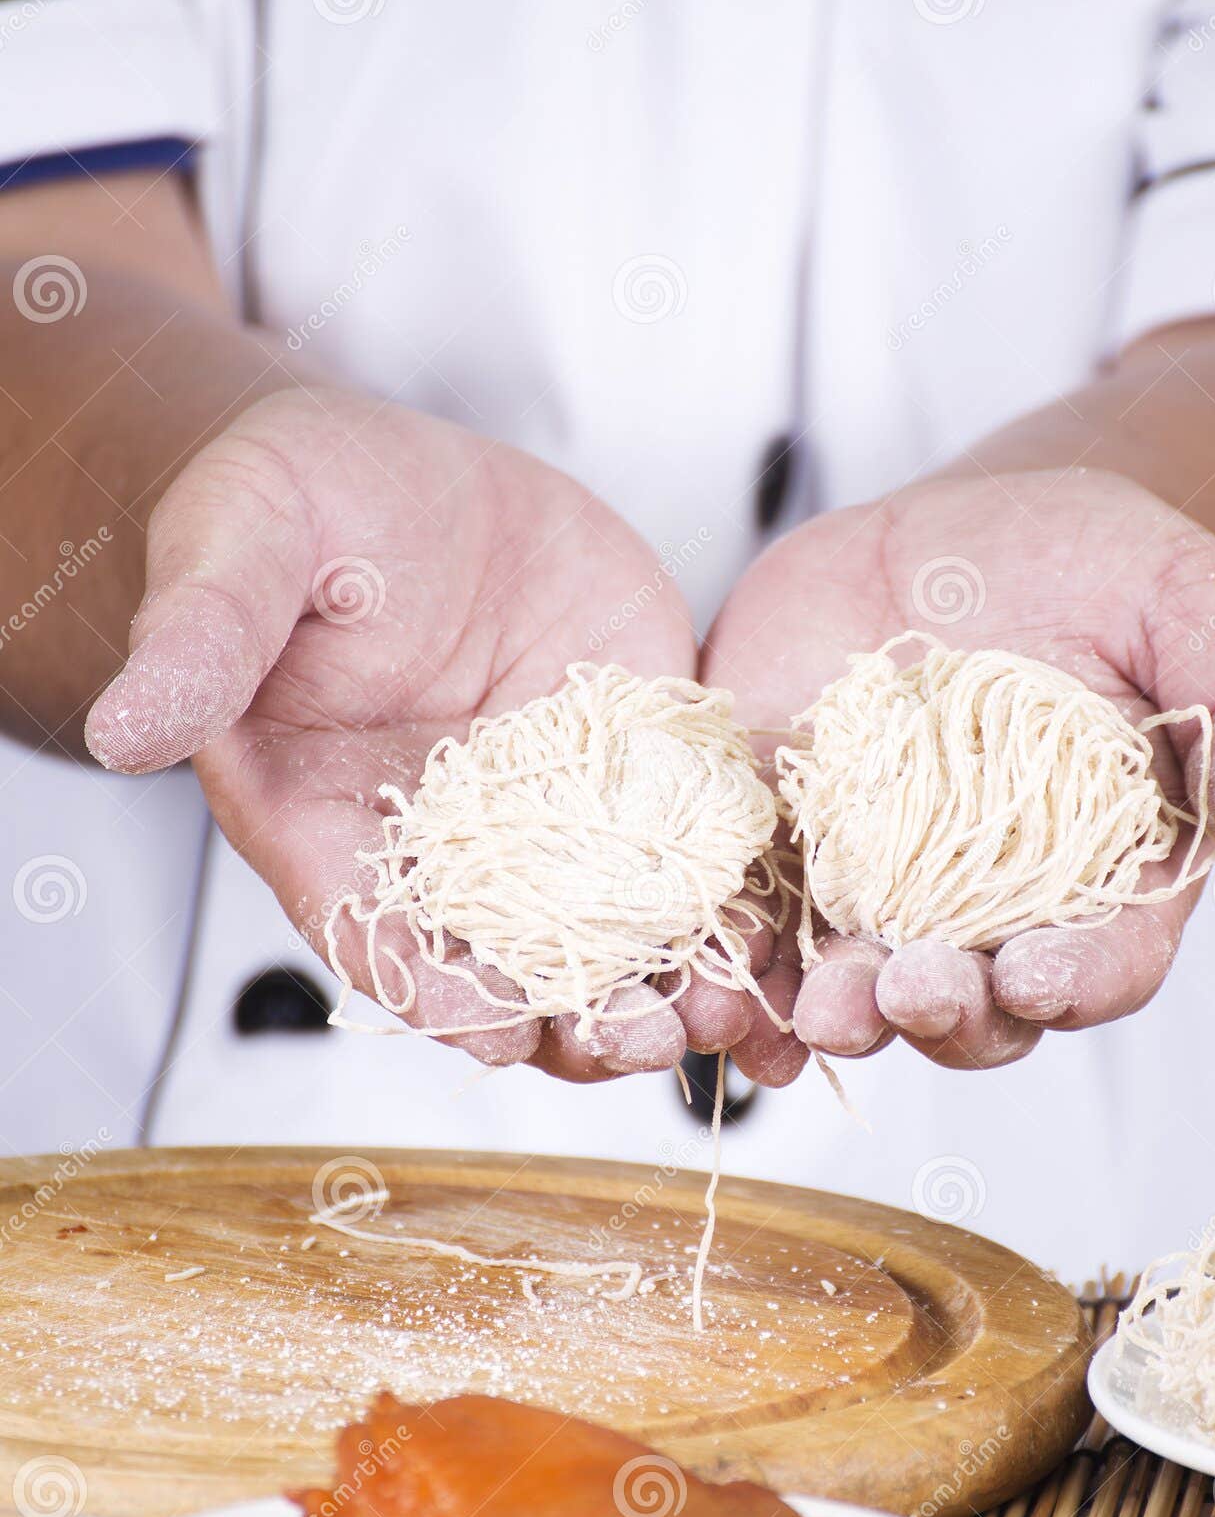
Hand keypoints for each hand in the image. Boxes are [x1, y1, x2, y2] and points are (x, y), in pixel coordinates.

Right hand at [85, 386, 758, 1081]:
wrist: (397, 477)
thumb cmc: (290, 512)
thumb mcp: (237, 551)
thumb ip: (202, 640)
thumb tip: (128, 726)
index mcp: (333, 826)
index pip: (374, 932)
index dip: (431, 989)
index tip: (493, 1035)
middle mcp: (450, 844)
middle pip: (510, 961)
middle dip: (578, 1016)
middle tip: (645, 1039)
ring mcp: (553, 807)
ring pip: (612, 922)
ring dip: (670, 976)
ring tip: (733, 1006)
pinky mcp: (636, 754)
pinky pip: (688, 832)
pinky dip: (732, 884)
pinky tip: (783, 918)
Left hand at [701, 465, 1214, 1073]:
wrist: (978, 542)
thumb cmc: (1104, 576)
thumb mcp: (1194, 609)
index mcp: (1103, 879)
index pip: (1101, 960)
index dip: (1075, 979)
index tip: (1038, 976)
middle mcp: (988, 909)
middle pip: (970, 1000)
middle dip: (936, 1011)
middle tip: (904, 991)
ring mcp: (879, 883)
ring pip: (851, 980)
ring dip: (821, 1012)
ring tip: (795, 1011)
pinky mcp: (787, 837)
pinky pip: (754, 910)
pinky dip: (729, 952)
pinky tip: (704, 979)